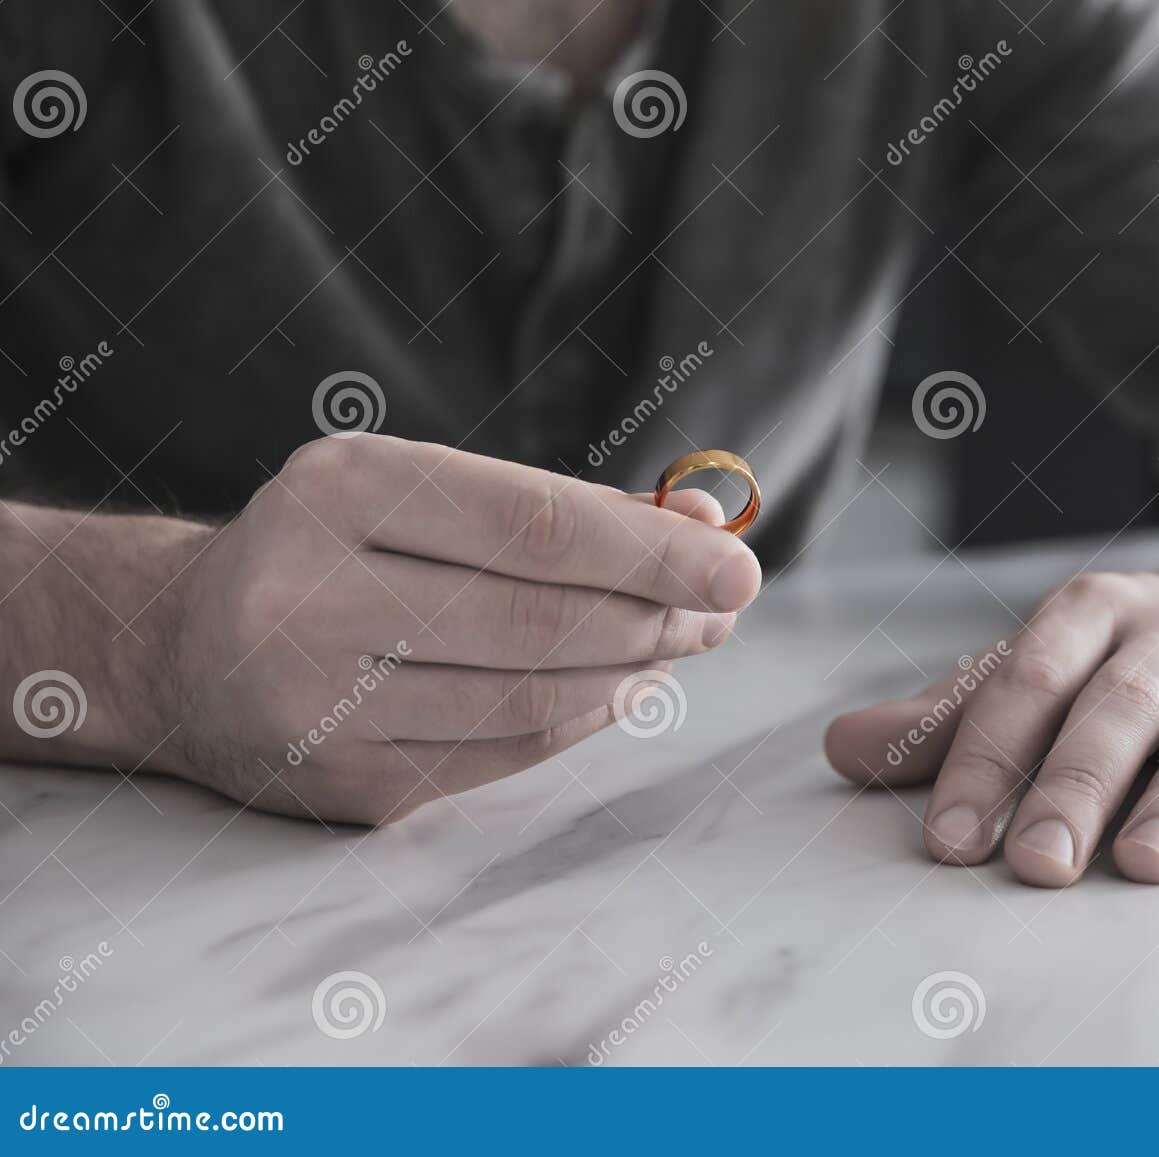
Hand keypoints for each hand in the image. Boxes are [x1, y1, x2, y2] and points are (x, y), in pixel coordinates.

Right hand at [150, 433, 761, 823]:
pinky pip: (506, 758)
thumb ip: (556, 506)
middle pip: (545, 623)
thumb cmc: (331, 547)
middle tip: (723, 605)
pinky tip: (621, 688)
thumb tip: (697, 528)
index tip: (737, 563)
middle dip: (660, 615)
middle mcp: (311, 601)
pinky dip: (584, 720)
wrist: (182, 646)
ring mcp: (321, 710)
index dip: (652, 551)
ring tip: (681, 640)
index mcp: (336, 493)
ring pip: (533, 702)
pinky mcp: (345, 792)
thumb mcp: (419, 488)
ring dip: (635, 672)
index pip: (534, 527)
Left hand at [825, 568, 1158, 884]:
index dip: (984, 758)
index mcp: (1091, 614)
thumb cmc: (1137, 661)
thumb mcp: (1044, 669)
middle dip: (1076, 784)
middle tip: (1037, 866)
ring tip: (1148, 865)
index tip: (950, 842)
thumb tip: (839, 749)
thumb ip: (952, 717)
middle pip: (1122, 703)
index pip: (1027, 682)